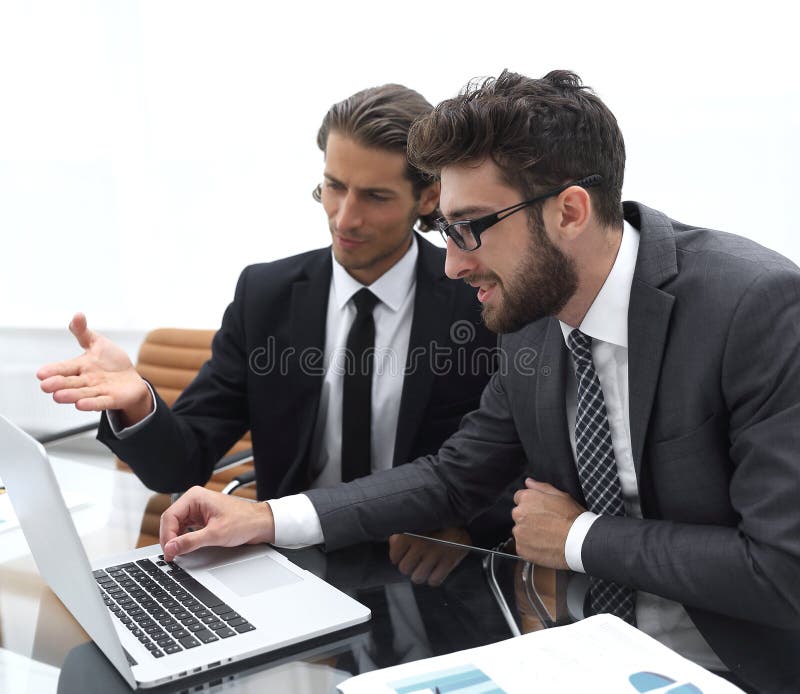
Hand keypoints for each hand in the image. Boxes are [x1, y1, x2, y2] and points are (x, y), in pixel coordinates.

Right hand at [37, 312, 151, 425]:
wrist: (131, 381)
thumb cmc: (112, 363)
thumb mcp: (98, 344)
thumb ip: (83, 332)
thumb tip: (77, 315)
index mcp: (81, 366)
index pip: (64, 368)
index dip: (53, 371)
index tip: (41, 373)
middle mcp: (86, 380)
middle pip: (71, 382)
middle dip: (59, 384)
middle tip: (46, 386)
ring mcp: (98, 391)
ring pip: (83, 393)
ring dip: (71, 395)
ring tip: (59, 396)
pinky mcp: (112, 399)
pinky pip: (101, 402)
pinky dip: (91, 403)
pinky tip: (81, 405)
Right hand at [159, 486, 274, 561]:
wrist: (261, 524)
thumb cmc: (244, 522)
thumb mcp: (215, 534)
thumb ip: (190, 541)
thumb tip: (170, 548)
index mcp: (195, 497)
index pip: (170, 516)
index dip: (167, 536)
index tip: (168, 552)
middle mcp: (195, 501)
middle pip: (171, 521)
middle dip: (170, 539)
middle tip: (171, 556)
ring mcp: (198, 510)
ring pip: (177, 526)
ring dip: (176, 539)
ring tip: (178, 553)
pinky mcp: (202, 518)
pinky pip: (186, 529)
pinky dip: (183, 539)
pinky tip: (185, 548)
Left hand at [388, 526, 470, 586]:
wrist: (462, 519)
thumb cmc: (436, 522)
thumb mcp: (416, 522)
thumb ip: (401, 533)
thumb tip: (392, 543)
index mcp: (410, 533)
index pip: (394, 556)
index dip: (398, 557)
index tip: (404, 554)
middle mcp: (421, 544)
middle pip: (405, 569)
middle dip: (409, 566)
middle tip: (416, 560)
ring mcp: (435, 553)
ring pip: (417, 578)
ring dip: (421, 574)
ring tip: (425, 566)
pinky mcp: (449, 561)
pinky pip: (434, 581)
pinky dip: (434, 578)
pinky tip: (436, 570)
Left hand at [512, 478, 584, 569]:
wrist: (578, 542)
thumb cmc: (572, 518)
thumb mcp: (560, 495)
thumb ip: (541, 487)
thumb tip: (529, 482)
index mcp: (527, 498)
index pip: (519, 498)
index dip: (531, 504)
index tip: (540, 511)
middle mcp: (519, 514)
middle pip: (519, 514)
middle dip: (529, 518)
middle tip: (546, 524)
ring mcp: (519, 532)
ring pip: (520, 531)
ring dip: (528, 533)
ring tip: (546, 536)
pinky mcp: (521, 548)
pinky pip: (522, 546)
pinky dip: (530, 547)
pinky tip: (544, 545)